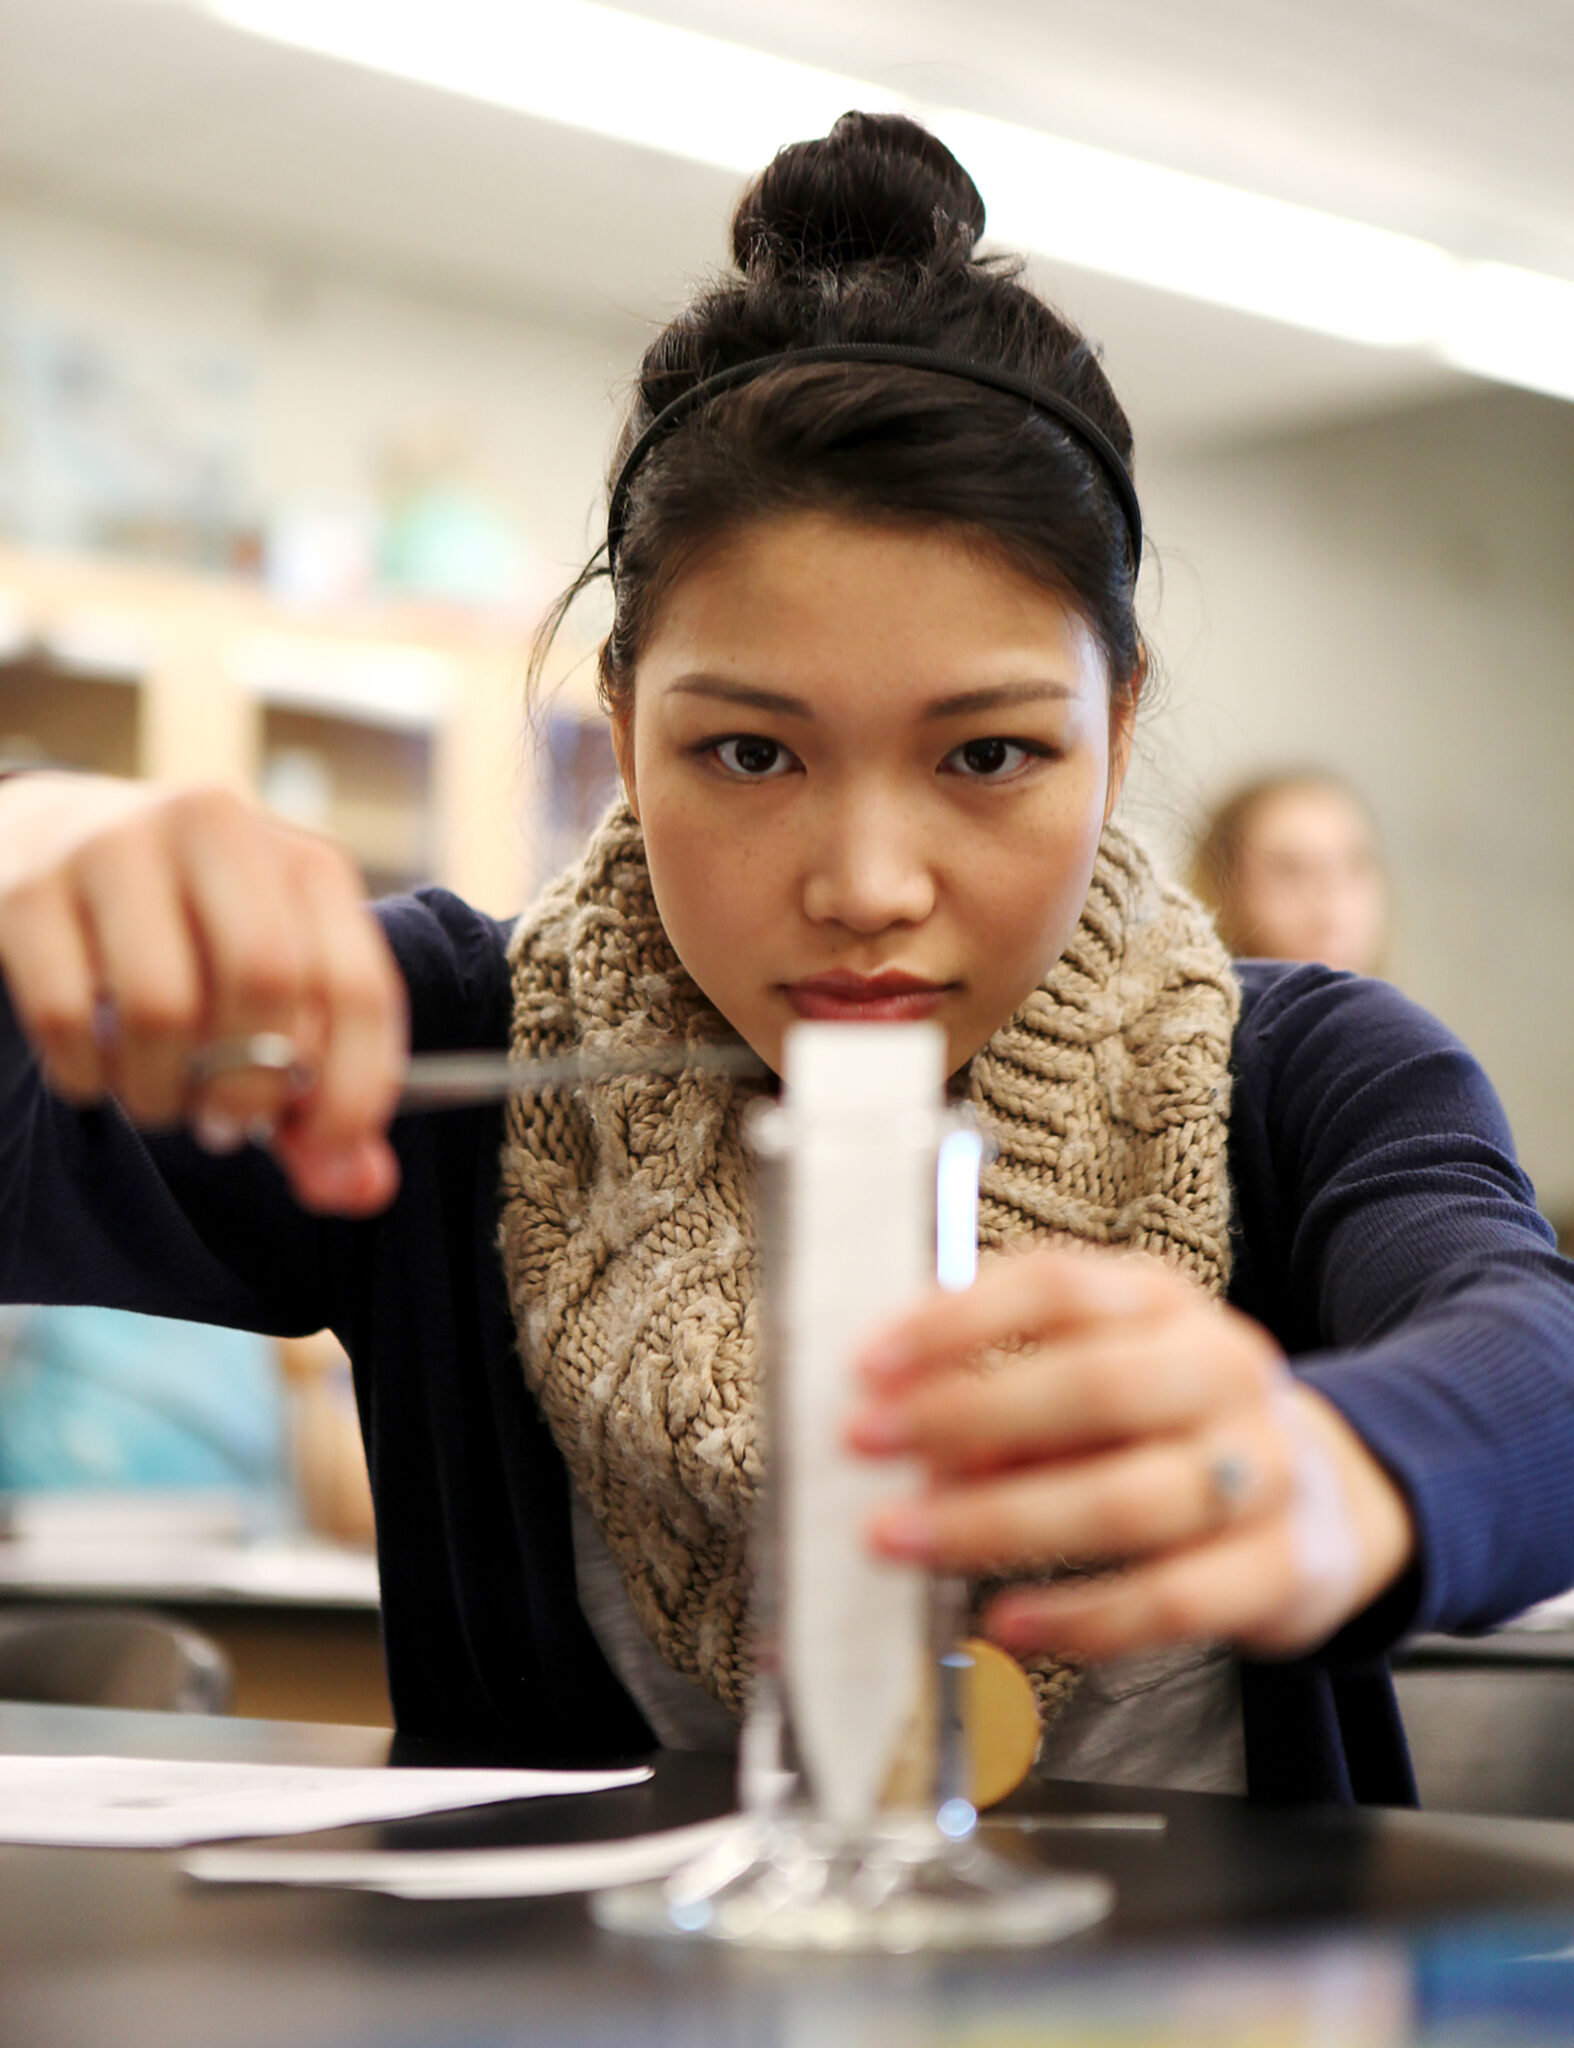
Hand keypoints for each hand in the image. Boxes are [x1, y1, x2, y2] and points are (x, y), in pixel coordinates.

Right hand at [0, 773, 405, 1214]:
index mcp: (305, 862)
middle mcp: (220, 830)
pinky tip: (96, 1069)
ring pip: (163, 1008)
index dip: (351, 1089)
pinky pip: (68, 1018)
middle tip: (225, 1127)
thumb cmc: (186, 937)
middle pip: (264, 982)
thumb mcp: (269, 993)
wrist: (49, 836)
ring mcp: (116, 846)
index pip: (357, 985)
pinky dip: (88, 1077)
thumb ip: (319, 1093)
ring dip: (163, 1092)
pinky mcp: (29, 888)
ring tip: (158, 1098)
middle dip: (249, 1087)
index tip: (326, 1152)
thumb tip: (360, 1188)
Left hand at [846, 1247, 1415, 1663]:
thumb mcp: (1103, 1379)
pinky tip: (1005, 1623)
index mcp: (1166, 1304)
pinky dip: (1078, 1618)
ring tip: (905, 1538)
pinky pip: (1171, 1599)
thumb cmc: (1173, 1428)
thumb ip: (1014, 1397)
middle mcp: (1224, 1370)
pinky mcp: (1283, 1567)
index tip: (868, 1362)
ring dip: (998, 1523)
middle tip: (865, 1444)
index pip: (1060, 1286)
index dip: (957, 1320)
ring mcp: (1265, 1469)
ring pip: (1127, 1499)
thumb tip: (913, 1437)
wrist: (1333, 1499)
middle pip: (1097, 1385)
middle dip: (966, 1414)